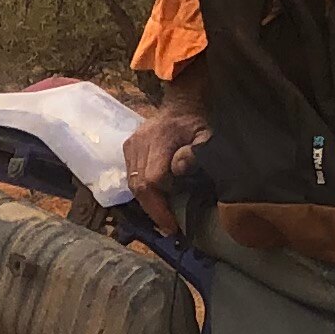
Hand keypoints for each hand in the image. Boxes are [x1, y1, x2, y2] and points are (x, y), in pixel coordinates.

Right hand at [123, 101, 209, 233]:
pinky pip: (131, 177)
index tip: (173, 224)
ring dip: (147, 204)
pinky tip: (156, 201)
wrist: (180, 105)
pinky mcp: (128, 149)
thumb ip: (195, 154)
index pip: (152, 180)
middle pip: (139, 186)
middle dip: (153, 211)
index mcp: (158, 140)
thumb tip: (178, 169)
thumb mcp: (206, 136)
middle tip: (168, 228)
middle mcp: (139, 143)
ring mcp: (131, 146)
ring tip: (163, 218)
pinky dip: (143, 193)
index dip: (160, 206)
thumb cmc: (196, 124)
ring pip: (132, 184)